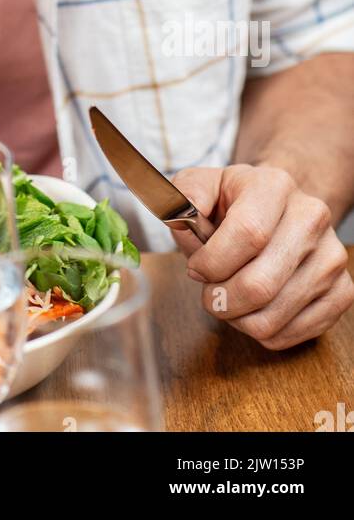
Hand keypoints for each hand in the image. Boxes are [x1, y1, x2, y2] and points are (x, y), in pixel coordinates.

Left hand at [169, 163, 353, 349]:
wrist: (281, 209)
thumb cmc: (235, 203)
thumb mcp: (202, 186)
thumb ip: (184, 197)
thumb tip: (182, 221)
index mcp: (274, 185)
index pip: (248, 233)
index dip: (213, 262)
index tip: (196, 269)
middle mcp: (312, 217)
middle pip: (260, 284)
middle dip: (221, 299)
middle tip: (210, 293)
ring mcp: (331, 257)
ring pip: (272, 317)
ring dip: (239, 319)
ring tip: (231, 298)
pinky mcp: (342, 291)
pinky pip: (293, 334)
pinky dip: (263, 332)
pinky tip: (255, 309)